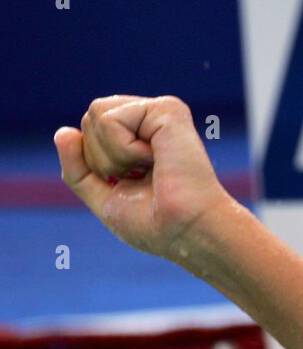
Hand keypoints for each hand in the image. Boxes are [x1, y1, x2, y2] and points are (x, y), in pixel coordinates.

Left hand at [54, 95, 228, 259]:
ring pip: (96, 114)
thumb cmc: (157, 225)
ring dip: (111, 155)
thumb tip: (63, 131)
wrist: (188, 233)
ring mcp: (159, 113)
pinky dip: (123, 150)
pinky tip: (154, 161)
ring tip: (147, 169)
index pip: (90, 133)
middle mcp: (149, 122)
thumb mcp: (105, 199)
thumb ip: (78, 169)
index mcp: (139, 140)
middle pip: (90, 120)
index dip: (96, 165)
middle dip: (101, 160)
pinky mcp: (166, 109)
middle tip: (140, 180)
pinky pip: (110, 119)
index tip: (131, 187)